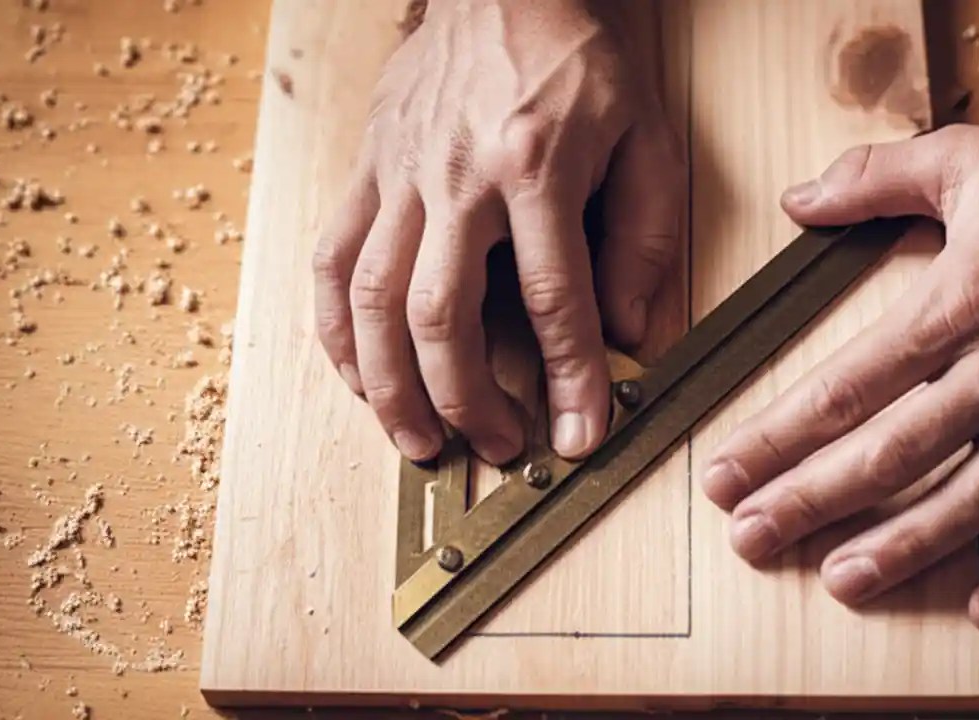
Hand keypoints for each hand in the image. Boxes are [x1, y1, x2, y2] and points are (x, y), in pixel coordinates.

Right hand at [313, 0, 682, 463]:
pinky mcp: (365, 170)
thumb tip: (628, 331)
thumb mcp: (646, 137)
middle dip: (468, 400)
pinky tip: (359, 377)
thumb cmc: (580, 60)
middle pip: (442, 316)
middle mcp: (458, 178)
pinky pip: (332, 262)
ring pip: (372, 300)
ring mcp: (399, 175)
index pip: (554, 299)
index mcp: (537, 167)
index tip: (581, 434)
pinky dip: (337, 332)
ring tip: (419, 441)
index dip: (569, 379)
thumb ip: (640, 237)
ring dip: (390, 387)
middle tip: (500, 446)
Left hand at [701, 112, 978, 632]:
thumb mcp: (966, 156)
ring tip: (843, 583)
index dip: (779, 435)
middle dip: (813, 500)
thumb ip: (872, 179)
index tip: (725, 473)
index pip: (850, 384)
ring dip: (907, 545)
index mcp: (962, 298)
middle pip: (896, 449)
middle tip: (752, 539)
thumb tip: (794, 201)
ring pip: (978, 494)